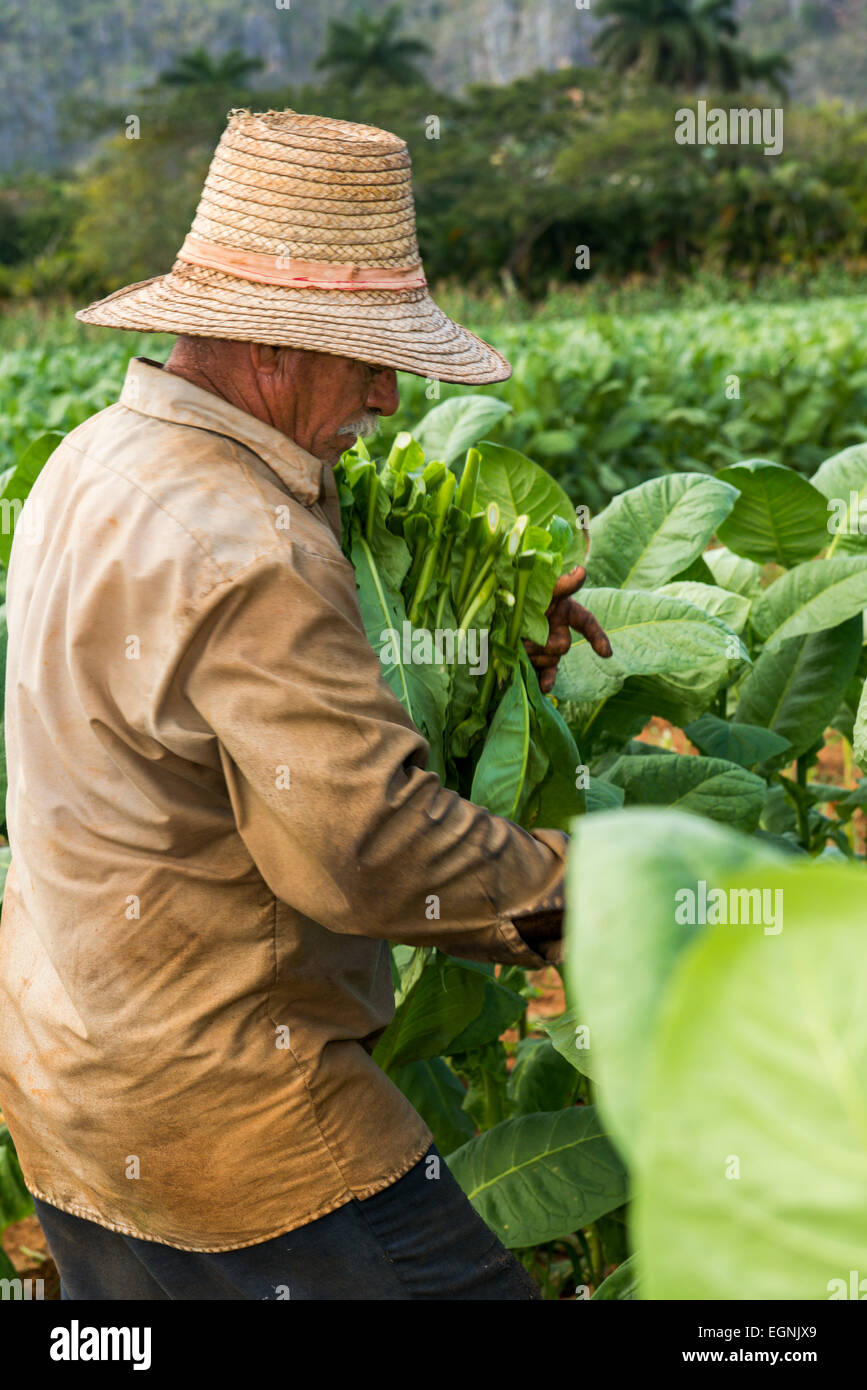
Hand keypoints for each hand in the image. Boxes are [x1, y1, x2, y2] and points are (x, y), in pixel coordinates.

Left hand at [524, 559, 612, 694]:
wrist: (486, 608)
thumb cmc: (513, 591)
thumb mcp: (537, 587)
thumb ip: (560, 583)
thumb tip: (582, 571)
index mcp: (563, 609)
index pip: (586, 623)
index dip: (597, 637)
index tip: (606, 654)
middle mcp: (556, 629)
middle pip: (563, 645)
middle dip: (545, 644)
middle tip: (523, 640)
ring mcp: (545, 646)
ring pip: (551, 659)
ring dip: (535, 656)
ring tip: (517, 647)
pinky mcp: (533, 660)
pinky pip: (546, 673)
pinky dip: (546, 680)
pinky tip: (544, 688)